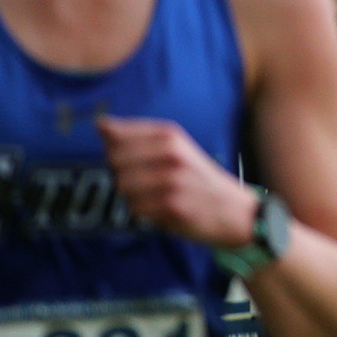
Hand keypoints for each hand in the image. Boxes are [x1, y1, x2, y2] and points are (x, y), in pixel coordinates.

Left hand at [99, 115, 257, 248]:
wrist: (236, 211)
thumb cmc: (199, 179)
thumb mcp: (175, 148)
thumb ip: (137, 137)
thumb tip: (100, 123)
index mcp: (170, 134)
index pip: (116, 135)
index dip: (115, 149)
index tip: (132, 159)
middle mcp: (170, 152)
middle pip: (115, 161)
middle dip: (123, 174)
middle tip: (147, 182)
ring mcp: (171, 179)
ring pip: (123, 187)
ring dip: (134, 196)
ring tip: (157, 197)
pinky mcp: (172, 205)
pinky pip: (135, 209)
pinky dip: (144, 212)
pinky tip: (163, 210)